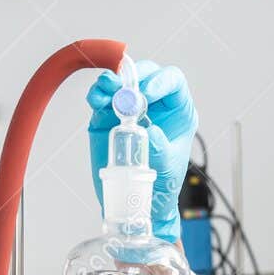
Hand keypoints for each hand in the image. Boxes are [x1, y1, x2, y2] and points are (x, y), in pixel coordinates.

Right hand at [87, 60, 196, 242]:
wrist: (138, 200)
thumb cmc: (161, 183)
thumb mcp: (167, 170)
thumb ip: (161, 150)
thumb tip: (151, 131)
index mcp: (178, 110)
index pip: (173, 81)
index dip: (160, 80)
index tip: (147, 93)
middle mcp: (155, 103)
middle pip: (145, 74)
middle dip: (133, 77)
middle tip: (122, 90)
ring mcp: (130, 107)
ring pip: (121, 82)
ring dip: (111, 81)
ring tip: (104, 90)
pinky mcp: (108, 116)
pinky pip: (102, 97)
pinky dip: (97, 94)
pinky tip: (96, 99)